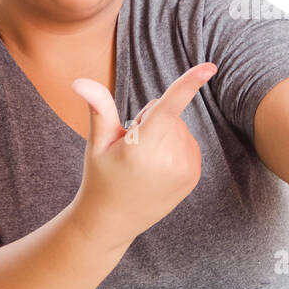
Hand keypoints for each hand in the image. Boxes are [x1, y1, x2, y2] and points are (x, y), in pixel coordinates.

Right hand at [67, 62, 217, 251]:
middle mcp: (169, 160)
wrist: (114, 221)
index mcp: (141, 149)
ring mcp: (185, 168)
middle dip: (149, 120)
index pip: (167, 108)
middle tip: (131, 148)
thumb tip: (79, 80)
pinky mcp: (194, 173)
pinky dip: (173, 145)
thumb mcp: (97, 143)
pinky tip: (157, 166)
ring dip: (162, 134)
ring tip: (143, 161)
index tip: (210, 67)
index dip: (188, 84)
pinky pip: (187, 140)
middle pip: (167, 112)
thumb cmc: (101, 177)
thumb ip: (98, 108)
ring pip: (178, 125)